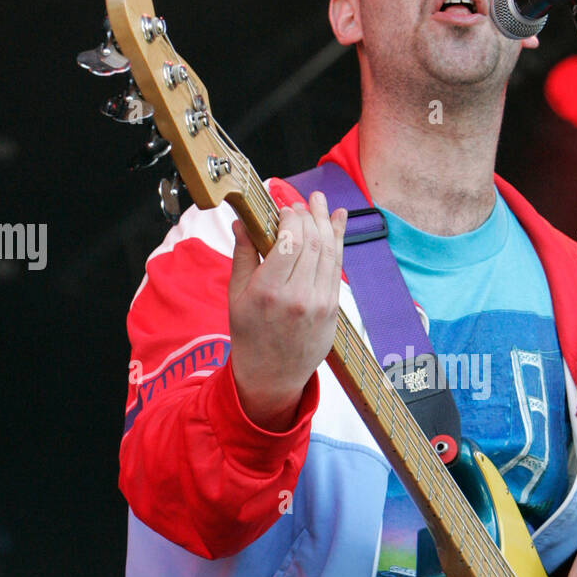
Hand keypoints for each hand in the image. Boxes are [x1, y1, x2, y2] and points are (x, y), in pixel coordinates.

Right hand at [228, 191, 346, 429]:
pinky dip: (339, 242)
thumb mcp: (237, 296)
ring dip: (327, 223)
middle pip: (311, 243)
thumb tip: (242, 221)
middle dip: (310, 216)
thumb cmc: (250, 335)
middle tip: (305, 201)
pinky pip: (337, 268)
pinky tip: (338, 222)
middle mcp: (298, 297)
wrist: (272, 375)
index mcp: (269, 292)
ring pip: (329, 252)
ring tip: (322, 202)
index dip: (290, 219)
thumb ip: (243, 256)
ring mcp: (320, 304)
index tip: (285, 208)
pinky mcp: (333, 309)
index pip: (288, 241)